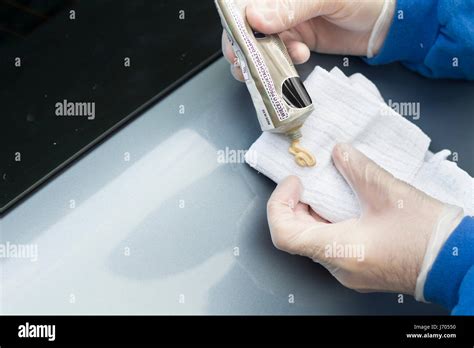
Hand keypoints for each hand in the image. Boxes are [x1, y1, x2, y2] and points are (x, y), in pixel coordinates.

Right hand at [223, 0, 394, 80]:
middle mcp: (278, 6)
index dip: (235, 21)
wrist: (387, 22)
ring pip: (259, 45)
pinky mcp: (296, 43)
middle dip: (244, 46)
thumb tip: (255, 18)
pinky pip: (279, 57)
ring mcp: (287, 25)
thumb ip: (290, 8)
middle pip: (246, 27)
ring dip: (263, 58)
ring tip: (277, 61)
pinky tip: (299, 57)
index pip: (246, 4)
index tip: (236, 38)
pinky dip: (283, 63)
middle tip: (247, 60)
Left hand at [267, 143, 461, 294]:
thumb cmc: (428, 236)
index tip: (293, 183)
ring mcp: (348, 272)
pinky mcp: (358, 269)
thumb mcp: (387, 192)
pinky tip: (341, 205)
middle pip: (296, 236)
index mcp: (339, 250)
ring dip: (311, 213)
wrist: (455, 262)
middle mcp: (339, 267)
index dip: (279, 204)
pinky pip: (330, 246)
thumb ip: (356, 167)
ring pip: (312, 241)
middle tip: (306, 182)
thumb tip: (339, 153)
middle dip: (294, 205)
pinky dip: (327, 223)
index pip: (284, 234)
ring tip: (324, 190)